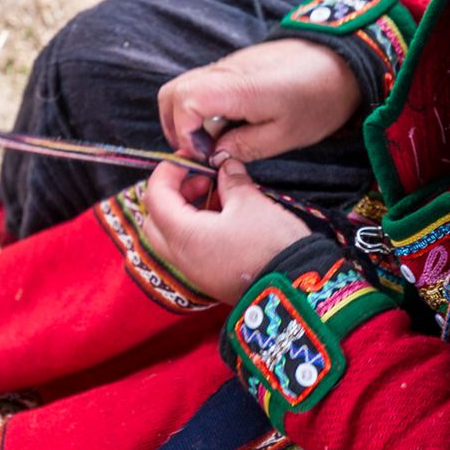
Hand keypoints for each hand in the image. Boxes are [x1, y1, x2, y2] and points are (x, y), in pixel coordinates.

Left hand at [143, 154, 310, 303]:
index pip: (155, 195)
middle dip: (174, 192)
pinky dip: (200, 229)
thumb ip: (232, 179)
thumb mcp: (251, 202)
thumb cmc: (271, 246)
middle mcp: (181, 257)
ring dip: (188, 211)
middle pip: (156, 218)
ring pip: (173, 235)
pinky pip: (191, 249)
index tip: (190, 158)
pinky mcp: (209, 279)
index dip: (168, 170)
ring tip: (221, 196)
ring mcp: (194, 272)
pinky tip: (228, 218)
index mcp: (184, 235)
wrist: (293, 291)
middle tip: (202, 179)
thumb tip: (226, 165)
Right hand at [158, 38, 360, 164]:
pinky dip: (203, 108)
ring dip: (188, 118)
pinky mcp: (234, 65)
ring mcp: (227, 65)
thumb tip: (214, 157)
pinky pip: (203, 84)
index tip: (206, 153)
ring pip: (184, 87)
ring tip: (216, 140)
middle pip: (171, 92)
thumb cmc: (319, 99)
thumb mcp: (286, 136)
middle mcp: (224, 71)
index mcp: (238, 88)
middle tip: (202, 151)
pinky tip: (230, 124)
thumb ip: (244, 148)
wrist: (342, 59)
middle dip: (176, 127)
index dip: (184, 132)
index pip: (183, 100)